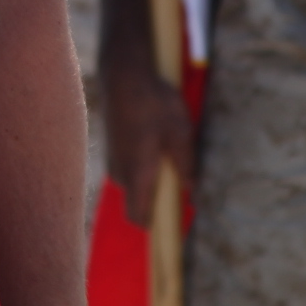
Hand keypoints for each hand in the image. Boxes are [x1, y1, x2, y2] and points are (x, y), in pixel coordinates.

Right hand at [101, 56, 193, 229]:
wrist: (124, 74)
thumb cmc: (154, 104)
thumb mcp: (181, 133)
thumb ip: (187, 167)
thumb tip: (192, 193)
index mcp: (137, 175)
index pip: (138, 217)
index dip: (155, 228)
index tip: (173, 231)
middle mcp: (120, 172)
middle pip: (138, 201)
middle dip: (158, 201)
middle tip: (182, 189)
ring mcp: (113, 158)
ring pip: (134, 182)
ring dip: (151, 180)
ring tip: (173, 160)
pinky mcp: (113, 145)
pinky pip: (129, 166)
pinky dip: (143, 165)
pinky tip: (158, 143)